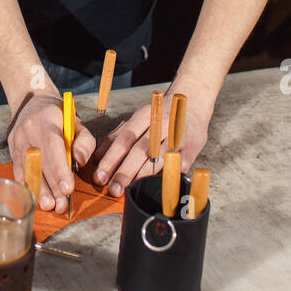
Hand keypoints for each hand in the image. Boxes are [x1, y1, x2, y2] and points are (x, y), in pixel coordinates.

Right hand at [8, 88, 95, 213]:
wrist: (32, 101)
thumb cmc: (58, 115)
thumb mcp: (76, 121)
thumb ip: (84, 140)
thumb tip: (81, 160)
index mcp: (48, 119)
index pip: (54, 148)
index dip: (60, 170)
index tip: (67, 188)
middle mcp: (29, 129)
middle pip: (41, 162)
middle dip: (51, 186)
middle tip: (61, 206)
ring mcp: (17, 139)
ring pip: (28, 168)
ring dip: (38, 189)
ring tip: (48, 205)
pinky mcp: (11, 148)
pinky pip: (18, 169)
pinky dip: (26, 184)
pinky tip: (34, 197)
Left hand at [93, 91, 212, 197]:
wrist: (192, 101)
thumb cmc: (160, 114)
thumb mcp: (138, 119)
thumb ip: (117, 136)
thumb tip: (97, 157)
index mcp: (144, 115)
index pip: (124, 139)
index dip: (111, 158)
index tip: (99, 175)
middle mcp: (161, 124)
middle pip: (141, 149)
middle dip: (125, 171)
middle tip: (113, 188)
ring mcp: (178, 137)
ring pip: (160, 158)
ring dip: (143, 175)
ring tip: (130, 190)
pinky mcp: (192, 149)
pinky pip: (179, 166)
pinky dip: (167, 176)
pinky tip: (156, 187)